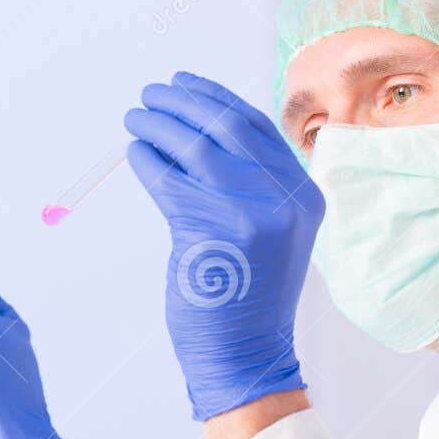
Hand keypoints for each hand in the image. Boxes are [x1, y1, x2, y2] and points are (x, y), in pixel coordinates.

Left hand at [125, 71, 323, 419]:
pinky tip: (135, 153)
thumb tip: (195, 129)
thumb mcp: (267, 233)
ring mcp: (250, 215)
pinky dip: (148, 161)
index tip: (185, 83)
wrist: (245, 356)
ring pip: (195, 149)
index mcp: (302, 195)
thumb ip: (249, 185)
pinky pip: (170, 182)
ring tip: (135, 116)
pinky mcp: (212, 233)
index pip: (256, 127)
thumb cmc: (246, 296)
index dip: (216, 99)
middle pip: (226, 128)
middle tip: (150, 93)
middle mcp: (283, 200)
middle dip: (183, 103)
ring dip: (158, 126)